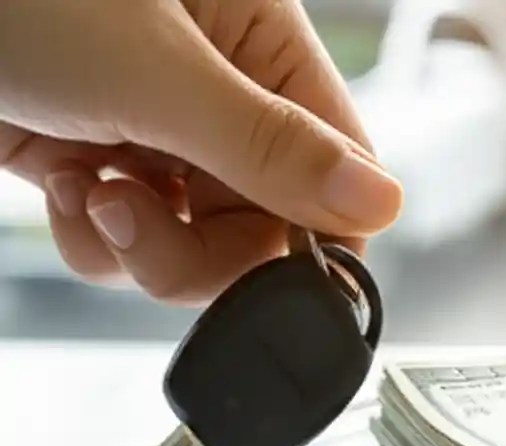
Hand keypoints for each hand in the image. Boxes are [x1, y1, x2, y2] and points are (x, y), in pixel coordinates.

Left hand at [0, 0, 402, 302]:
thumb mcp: (153, 73)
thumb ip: (270, 148)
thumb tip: (381, 202)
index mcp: (261, 43)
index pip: (337, 166)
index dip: (323, 236)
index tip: (284, 285)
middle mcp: (222, 88)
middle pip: (271, 220)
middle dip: (211, 251)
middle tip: (149, 228)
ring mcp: (159, 126)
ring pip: (201, 238)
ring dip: (145, 244)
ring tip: (93, 192)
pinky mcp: (99, 154)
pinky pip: (134, 234)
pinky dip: (98, 234)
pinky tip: (66, 186)